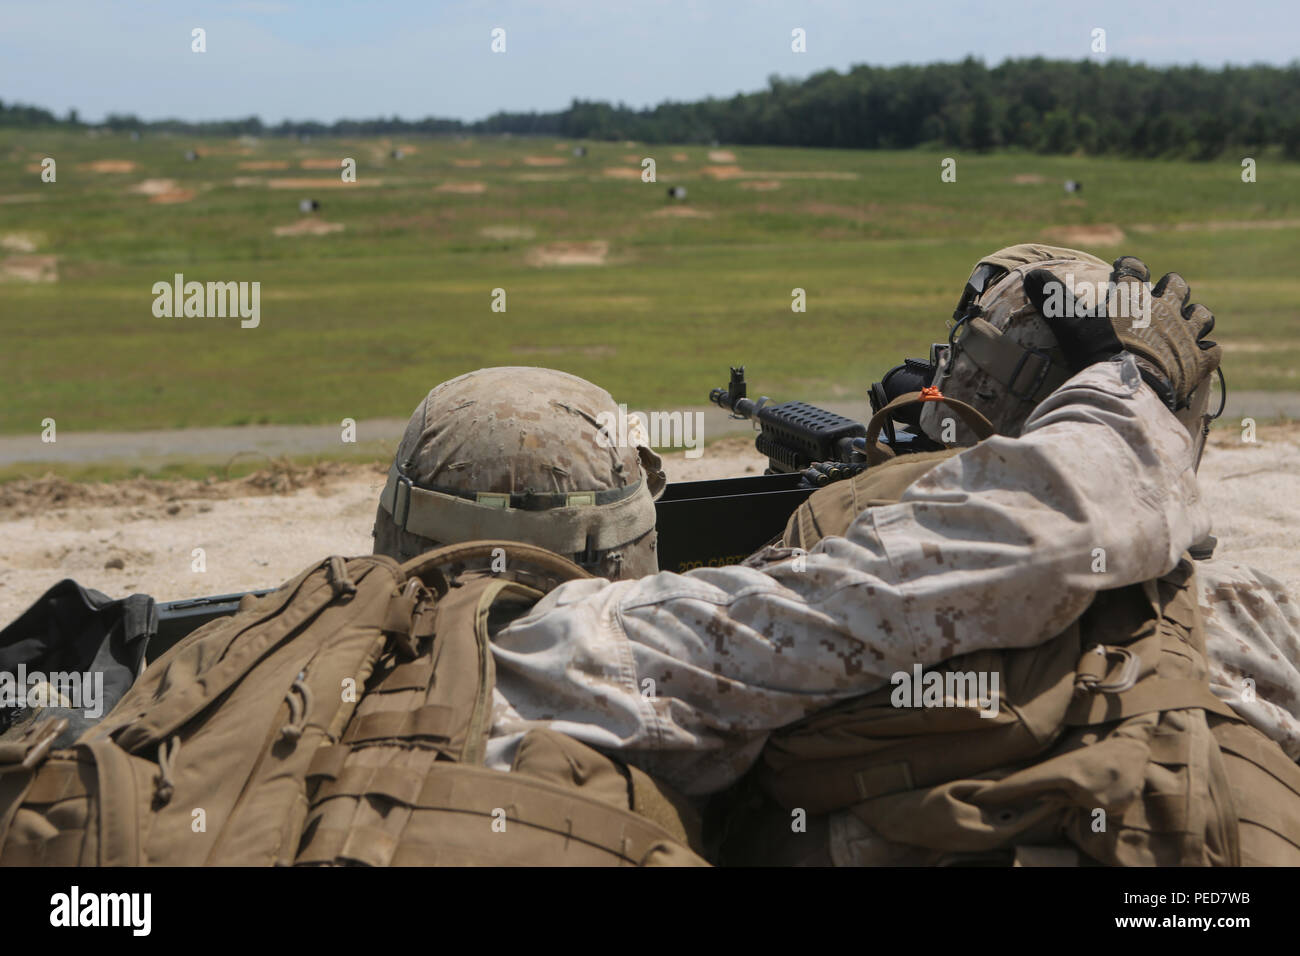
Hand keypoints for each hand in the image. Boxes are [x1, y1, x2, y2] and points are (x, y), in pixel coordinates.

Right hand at [1024, 256, 1220, 408]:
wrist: (1129, 385)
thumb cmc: (1098, 351)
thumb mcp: (1069, 324)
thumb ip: (1052, 299)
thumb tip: (1030, 274)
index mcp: (1136, 297)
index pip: (1135, 269)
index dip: (1129, 267)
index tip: (1124, 268)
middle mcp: (1165, 309)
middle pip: (1177, 286)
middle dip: (1171, 288)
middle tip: (1161, 297)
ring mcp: (1185, 334)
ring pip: (1201, 315)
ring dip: (1195, 318)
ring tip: (1186, 324)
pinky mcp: (1199, 360)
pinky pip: (1212, 351)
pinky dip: (1207, 353)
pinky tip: (1200, 357)